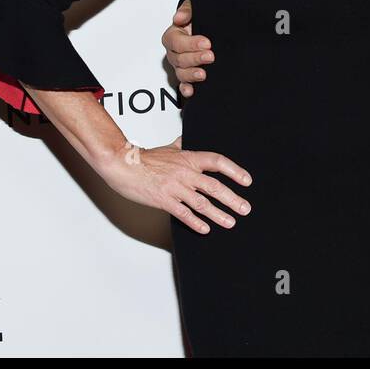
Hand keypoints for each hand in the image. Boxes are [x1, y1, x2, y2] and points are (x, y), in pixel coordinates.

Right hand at [99, 135, 251, 233]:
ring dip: (218, 214)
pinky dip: (195, 222)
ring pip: (201, 203)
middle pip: (214, 186)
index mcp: (188, 158)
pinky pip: (183, 213)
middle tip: (245, 208)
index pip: (217, 162)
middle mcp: (185, 172)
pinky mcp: (163, 200)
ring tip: (231, 222)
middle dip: (232, 199)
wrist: (123, 165)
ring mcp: (175, 187)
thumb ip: (180, 146)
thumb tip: (185, 140)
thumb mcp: (167, 148)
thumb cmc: (144, 158)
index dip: (234, 171)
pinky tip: (205, 229)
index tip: (246, 180)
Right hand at [163, 0, 213, 97]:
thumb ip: (187, 10)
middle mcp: (174, 52)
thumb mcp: (194, 7)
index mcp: (173, 36)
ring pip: (181, 73)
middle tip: (211, 56)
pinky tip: (191, 91)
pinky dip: (186, 89)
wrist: (208, 25)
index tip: (207, 42)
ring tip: (203, 74)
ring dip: (191, 75)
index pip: (176, 41)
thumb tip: (179, 18)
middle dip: (195, 58)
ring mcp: (180, 65)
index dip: (190, 43)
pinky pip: (183, 84)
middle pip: (179, 59)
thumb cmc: (198, 16)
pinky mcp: (188, 75)